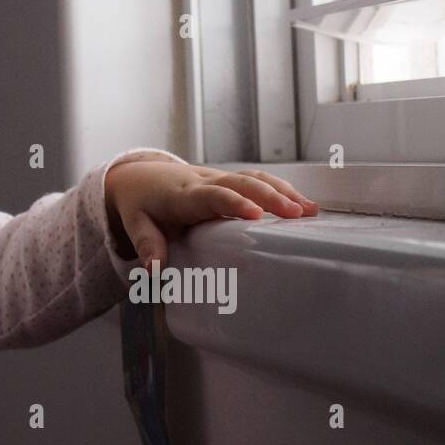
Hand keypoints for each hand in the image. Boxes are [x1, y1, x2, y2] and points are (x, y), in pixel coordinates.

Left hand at [104, 161, 319, 269]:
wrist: (138, 176)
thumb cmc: (141, 203)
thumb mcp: (135, 223)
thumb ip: (146, 244)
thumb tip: (155, 268)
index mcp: (183, 194)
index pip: (211, 195)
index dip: (232, 202)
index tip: (254, 215)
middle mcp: (204, 181)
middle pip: (241, 182)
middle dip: (269, 196)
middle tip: (296, 213)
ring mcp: (218, 178)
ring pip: (253, 178)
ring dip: (282, 191)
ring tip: (310, 210)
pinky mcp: (228, 180)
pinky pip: (256, 181)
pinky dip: (281, 190)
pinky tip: (304, 206)